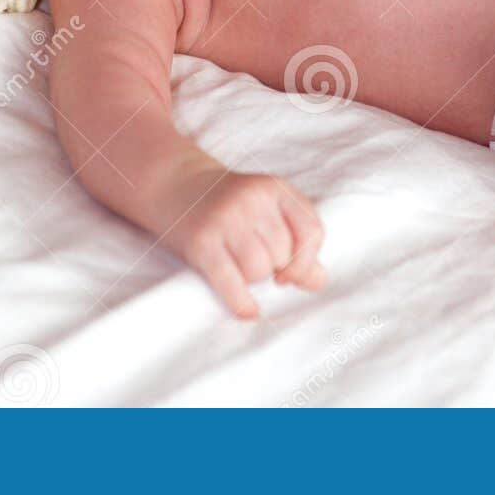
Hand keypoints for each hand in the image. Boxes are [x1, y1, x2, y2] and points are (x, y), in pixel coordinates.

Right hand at [148, 164, 325, 318]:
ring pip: (259, 270)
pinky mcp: (202, 242)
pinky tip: (248, 310)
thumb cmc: (230, 204)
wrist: (176, 184)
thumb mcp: (267, 209)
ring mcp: (225, 219)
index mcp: (274, 188)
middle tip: (251, 256)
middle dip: (273, 266)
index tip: (289, 271)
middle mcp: (251, 199)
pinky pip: (232, 284)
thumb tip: (318, 280)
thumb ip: (298, 240)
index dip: (306, 260)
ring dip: (253, 279)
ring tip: (238, 264)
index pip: (311, 231)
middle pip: (283, 255)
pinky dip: (242, 303)